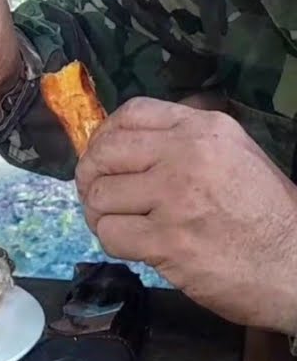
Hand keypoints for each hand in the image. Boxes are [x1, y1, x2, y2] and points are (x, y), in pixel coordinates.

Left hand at [76, 97, 296, 333]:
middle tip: (100, 196)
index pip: (130, 114)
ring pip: (100, 196)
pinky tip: (135, 247)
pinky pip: (111, 234)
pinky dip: (114, 243)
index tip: (103, 157)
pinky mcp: (168, 240)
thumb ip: (187, 141)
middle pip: (105, 153)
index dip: (104, 135)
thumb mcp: (237, 156)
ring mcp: (175, 197)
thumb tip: (132, 135)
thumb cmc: (268, 215)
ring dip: (102, 214)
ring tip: (121, 224)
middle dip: (91, 176)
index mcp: (204, 129)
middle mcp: (186, 155)